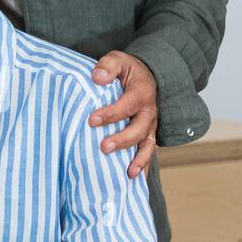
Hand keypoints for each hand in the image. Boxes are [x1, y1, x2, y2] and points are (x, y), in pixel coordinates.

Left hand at [89, 50, 157, 178]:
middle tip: (104, 147)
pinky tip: (134, 180)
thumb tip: (97, 77)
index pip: (126, 105)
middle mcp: (149, 112)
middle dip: (122, 139)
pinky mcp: (147, 135)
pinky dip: (143, 166)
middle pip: (138, 129)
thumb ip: (108, 66)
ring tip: (128, 173)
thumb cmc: (127, 70)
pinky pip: (148, 153)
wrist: (147, 76)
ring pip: (147, 146)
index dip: (110, 113)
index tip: (92, 120)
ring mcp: (150, 126)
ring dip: (139, 160)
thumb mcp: (118, 60)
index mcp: (142, 93)